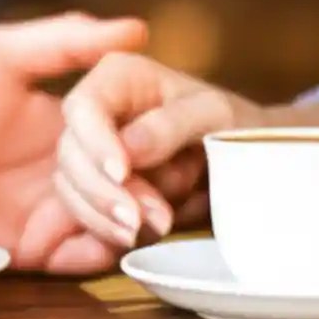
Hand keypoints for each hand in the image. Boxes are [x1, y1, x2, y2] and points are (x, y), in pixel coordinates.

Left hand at [0, 13, 146, 273]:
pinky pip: (79, 259)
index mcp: (70, 126)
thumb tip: (139, 28)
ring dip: (125, 222)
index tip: (143, 150)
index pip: (127, 140)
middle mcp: (68, 170)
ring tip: (131, 219)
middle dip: (144, 193)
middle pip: (128, 186)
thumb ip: (65, 39)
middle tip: (155, 202)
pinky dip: (98, 253)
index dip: (142, 147)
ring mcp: (50, 211)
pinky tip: (102, 239)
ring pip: (112, 223)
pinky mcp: (30, 249)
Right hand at [57, 53, 318, 249]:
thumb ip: (171, 125)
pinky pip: (84, 216)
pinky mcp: (96, 192)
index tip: (123, 173)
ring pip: (71, 191)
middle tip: (147, 219)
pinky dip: (106, 233)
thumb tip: (129, 150)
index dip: (96, 142)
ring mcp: (91, 156)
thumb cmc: (234, 125)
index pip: (84, 107)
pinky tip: (139, 239)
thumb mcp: (214, 115)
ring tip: (156, 230)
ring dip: (107, 217)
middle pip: (71, 155)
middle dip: (105, 191)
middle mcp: (96, 116)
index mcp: (117, 79)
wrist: (247, 166)